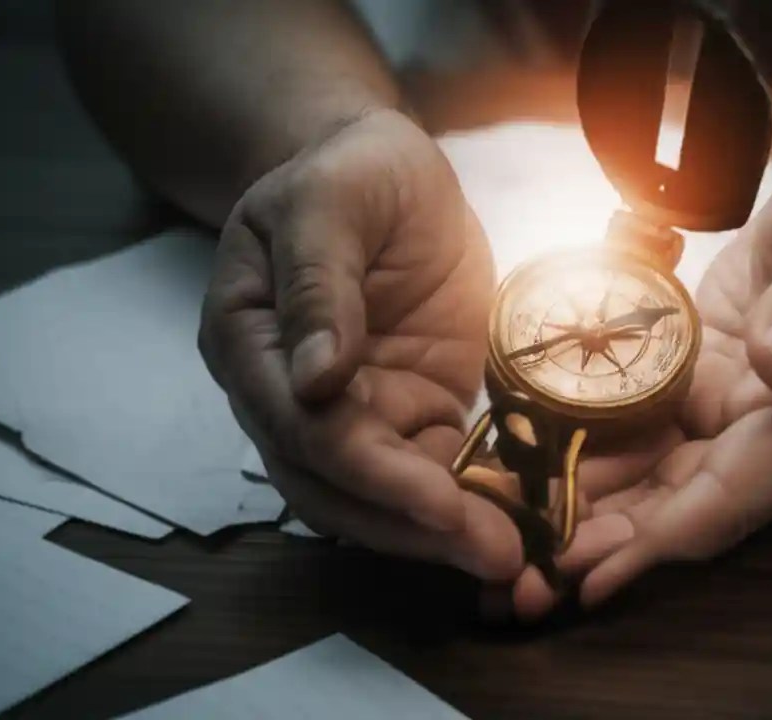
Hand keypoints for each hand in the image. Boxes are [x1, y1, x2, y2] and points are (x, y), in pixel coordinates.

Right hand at [198, 109, 521, 580]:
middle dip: (414, 525)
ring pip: (383, 494)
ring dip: (443, 531)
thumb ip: (317, 285)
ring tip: (514, 554)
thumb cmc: (347, 173)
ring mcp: (353, 409)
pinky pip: (433, 469)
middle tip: (494, 553)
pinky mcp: (409, 409)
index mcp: (250, 344)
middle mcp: (290, 396)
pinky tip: (521, 516)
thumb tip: (314, 381)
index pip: (303, 432)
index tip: (442, 504)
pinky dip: (472, 499)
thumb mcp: (327, 205)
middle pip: (339, 485)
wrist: (389, 172)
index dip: (371, 474)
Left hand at [507, 134, 771, 618]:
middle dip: (610, 547)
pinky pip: (653, 434)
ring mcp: (751, 417)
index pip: (744, 491)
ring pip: (664, 482)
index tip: (596, 573)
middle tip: (526, 586)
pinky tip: (538, 477)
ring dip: (594, 517)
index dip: (667, 536)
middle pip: (693, 506)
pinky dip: (599, 459)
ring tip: (516, 547)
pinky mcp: (718, 389)